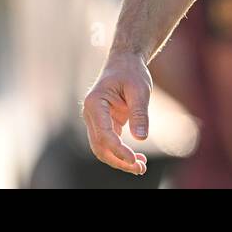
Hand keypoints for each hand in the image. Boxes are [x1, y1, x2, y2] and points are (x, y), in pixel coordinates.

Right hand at [82, 49, 152, 174]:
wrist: (125, 62)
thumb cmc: (132, 72)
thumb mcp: (140, 89)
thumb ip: (139, 113)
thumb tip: (140, 139)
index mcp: (95, 103)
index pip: (103, 134)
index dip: (118, 150)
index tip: (135, 160)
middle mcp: (90, 114)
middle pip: (99, 146)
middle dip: (118, 160)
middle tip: (140, 169)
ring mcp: (95, 120)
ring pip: (102, 148)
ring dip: (119, 160)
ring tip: (141, 167)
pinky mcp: (104, 124)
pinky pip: (110, 143)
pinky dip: (121, 153)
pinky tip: (137, 160)